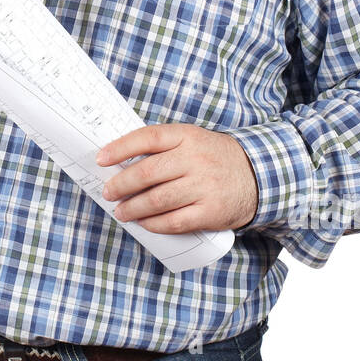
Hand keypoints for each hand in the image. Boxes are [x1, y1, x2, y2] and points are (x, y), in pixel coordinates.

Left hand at [95, 123, 258, 233]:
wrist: (259, 175)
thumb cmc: (215, 157)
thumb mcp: (193, 139)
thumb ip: (163, 147)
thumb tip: (122, 161)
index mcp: (187, 136)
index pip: (147, 137)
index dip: (120, 148)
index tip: (100, 159)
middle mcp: (194, 159)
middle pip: (147, 173)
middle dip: (121, 184)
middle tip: (108, 192)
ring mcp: (203, 186)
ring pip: (157, 200)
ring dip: (133, 208)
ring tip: (121, 211)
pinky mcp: (210, 211)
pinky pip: (174, 221)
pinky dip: (154, 224)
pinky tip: (144, 223)